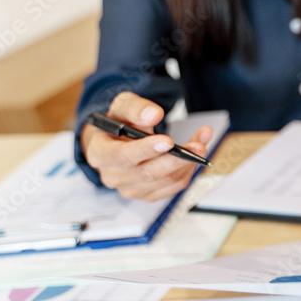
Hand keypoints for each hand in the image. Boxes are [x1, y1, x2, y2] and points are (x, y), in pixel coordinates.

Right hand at [80, 92, 211, 201]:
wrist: (115, 140)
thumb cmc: (118, 123)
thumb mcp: (122, 106)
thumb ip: (136, 108)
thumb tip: (153, 114)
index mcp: (99, 153)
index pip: (122, 156)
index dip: (146, 150)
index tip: (168, 141)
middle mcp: (113, 176)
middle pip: (148, 173)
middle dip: (177, 158)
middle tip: (198, 146)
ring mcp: (130, 188)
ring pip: (165, 181)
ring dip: (187, 163)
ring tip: (201, 143)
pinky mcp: (147, 194)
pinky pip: (173, 187)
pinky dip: (187, 171)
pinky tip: (193, 156)